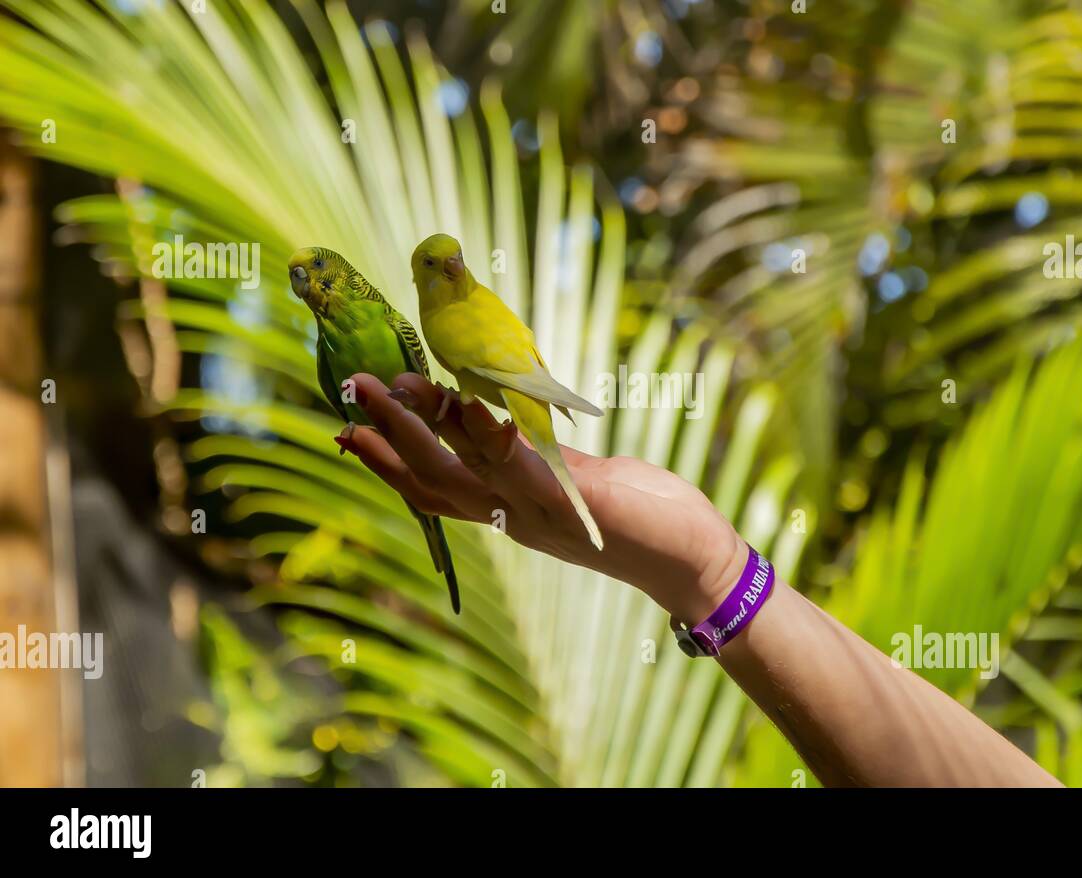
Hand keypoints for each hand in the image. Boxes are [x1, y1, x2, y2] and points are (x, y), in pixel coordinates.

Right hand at [338, 372, 748, 622]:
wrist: (692, 559)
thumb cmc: (637, 513)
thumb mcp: (572, 481)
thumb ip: (533, 459)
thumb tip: (499, 423)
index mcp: (509, 509)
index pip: (434, 486)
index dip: (388, 460)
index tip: (349, 425)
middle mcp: (513, 516)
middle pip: (434, 478)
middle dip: (390, 434)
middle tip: (353, 389)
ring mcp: (540, 513)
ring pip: (466, 472)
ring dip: (425, 428)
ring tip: (395, 385)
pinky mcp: (575, 504)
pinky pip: (525, 469)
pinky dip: (494, 437)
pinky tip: (472, 404)